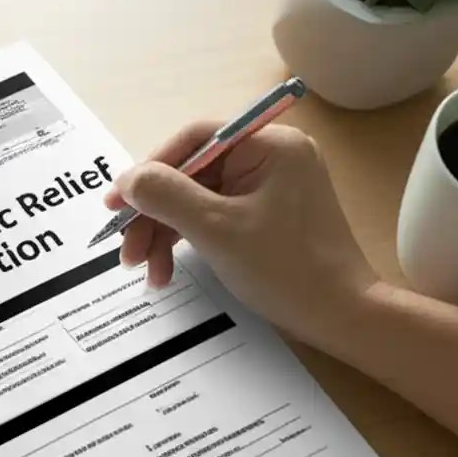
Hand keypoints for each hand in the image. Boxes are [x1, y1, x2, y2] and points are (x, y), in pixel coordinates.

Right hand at [105, 122, 378, 346]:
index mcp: (268, 144)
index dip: (149, 169)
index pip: (194, 140)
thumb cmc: (286, 269)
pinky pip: (214, 216)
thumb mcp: (216, 229)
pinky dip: (188, 241)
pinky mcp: (265, 213)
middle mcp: (270, 155)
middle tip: (127, 250)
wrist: (341, 316)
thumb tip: (128, 179)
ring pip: (197, 199)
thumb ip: (167, 195)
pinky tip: (167, 270)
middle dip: (154, 214)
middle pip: (191, 173)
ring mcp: (269, 185)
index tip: (117, 202)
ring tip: (144, 270)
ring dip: (165, 233)